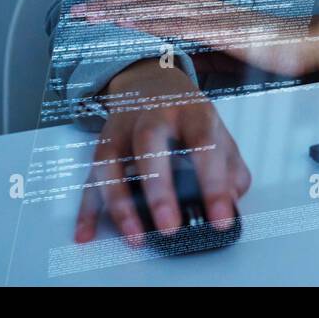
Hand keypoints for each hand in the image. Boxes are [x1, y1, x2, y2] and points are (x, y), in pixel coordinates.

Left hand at [71, 0, 318, 75]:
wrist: (305, 46)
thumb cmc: (270, 50)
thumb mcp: (226, 51)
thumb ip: (199, 50)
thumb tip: (172, 56)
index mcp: (205, 7)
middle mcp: (204, 4)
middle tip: (78, 0)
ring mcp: (211, 15)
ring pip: (156, 5)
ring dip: (120, 8)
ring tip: (90, 12)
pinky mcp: (220, 31)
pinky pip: (178, 24)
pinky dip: (149, 22)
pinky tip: (129, 24)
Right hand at [74, 58, 250, 245]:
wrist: (152, 80)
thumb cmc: (188, 115)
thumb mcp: (217, 130)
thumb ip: (231, 166)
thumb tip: (232, 201)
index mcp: (191, 111)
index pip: (204, 145)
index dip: (214, 184)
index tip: (221, 220)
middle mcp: (153, 115)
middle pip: (150, 143)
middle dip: (159, 189)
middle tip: (170, 227)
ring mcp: (123, 129)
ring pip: (113, 162)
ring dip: (120, 203)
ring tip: (135, 237)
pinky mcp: (102, 144)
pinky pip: (89, 177)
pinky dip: (86, 208)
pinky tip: (86, 234)